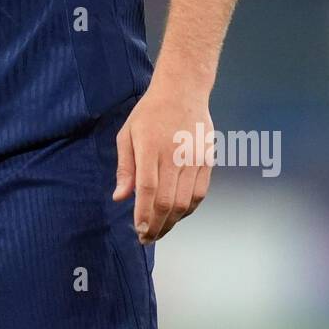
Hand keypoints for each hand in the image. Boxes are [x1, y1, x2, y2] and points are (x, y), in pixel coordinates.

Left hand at [112, 80, 213, 242]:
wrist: (183, 91)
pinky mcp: (208, 161)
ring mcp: (194, 159)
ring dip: (172, 222)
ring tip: (159, 230)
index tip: (138, 231)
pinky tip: (177, 216)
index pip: (148, 190)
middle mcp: (174, 156)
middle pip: (168, 201)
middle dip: (156, 225)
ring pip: (186, 202)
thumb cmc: (150, 112)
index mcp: (151, 148)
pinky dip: (189, 210)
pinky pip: (200, 194)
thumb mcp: (127, 134)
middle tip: (146, 237)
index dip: (143, 215)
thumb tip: (120, 197)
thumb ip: (125, 167)